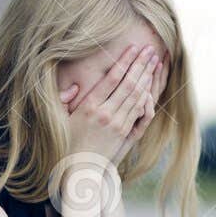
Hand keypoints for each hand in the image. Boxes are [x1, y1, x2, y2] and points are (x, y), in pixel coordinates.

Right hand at [58, 44, 158, 169]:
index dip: (124, 61)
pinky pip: (140, 111)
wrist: (80, 169)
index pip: (111, 78)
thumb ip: (64, 100)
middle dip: (140, 64)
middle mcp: (106, 113)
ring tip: (154, 62)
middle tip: (150, 49)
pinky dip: (147, 96)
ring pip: (137, 95)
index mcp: (89, 105)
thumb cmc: (68, 141)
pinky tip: (152, 85)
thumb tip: (73, 86)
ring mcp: (118, 123)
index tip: (133, 47)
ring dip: (147, 77)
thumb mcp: (61, 118)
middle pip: (128, 83)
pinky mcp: (126, 133)